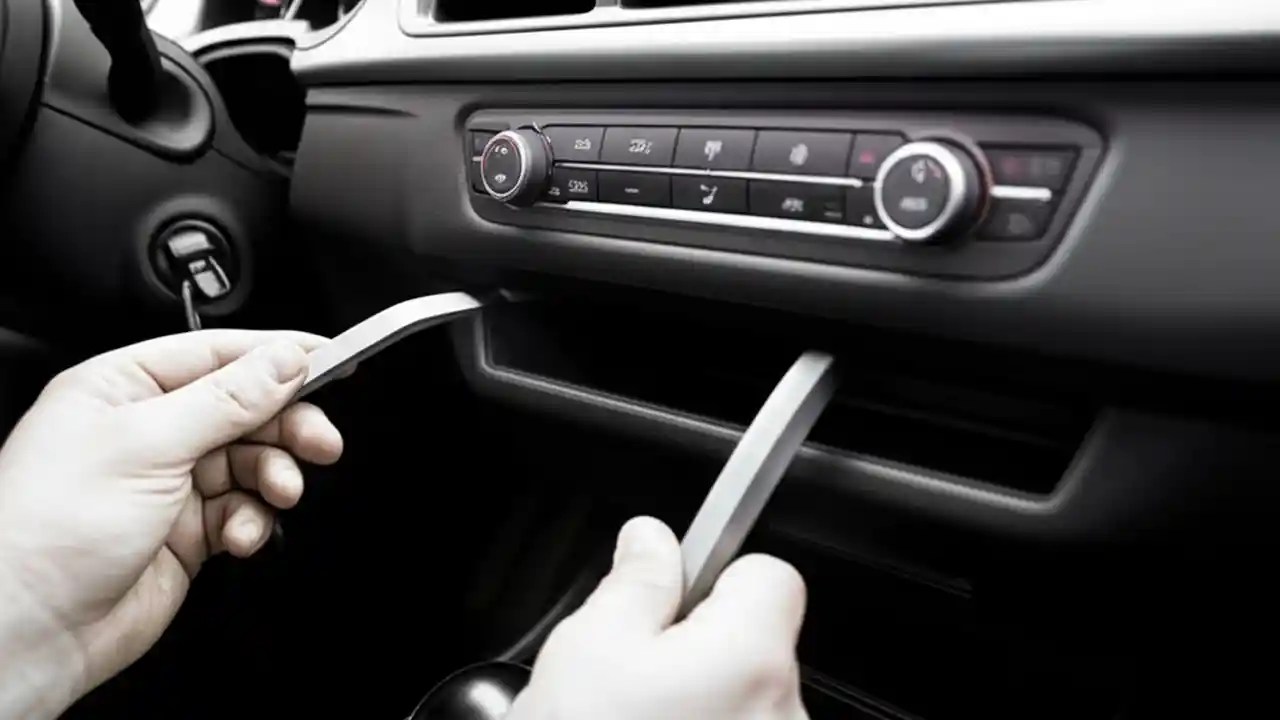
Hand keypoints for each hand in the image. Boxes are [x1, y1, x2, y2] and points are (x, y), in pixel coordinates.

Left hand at [0, 331, 342, 717]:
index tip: (329, 360)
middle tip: (320, 442)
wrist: (28, 629)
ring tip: (279, 494)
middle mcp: (146, 429)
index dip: (276, 356)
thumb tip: (284, 360)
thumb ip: (227, 399)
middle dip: (287, 425)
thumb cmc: (47, 529)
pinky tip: (241, 535)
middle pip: (244, 408)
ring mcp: (167, 481)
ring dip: (273, 477)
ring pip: (251, 461)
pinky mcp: (185, 531)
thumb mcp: (148, 443)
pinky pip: (242, 511)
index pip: (216, 354)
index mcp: (123, 387)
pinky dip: (252, 522)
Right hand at [509, 517, 809, 719]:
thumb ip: (634, 583)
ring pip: (745, 705)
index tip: (675, 599)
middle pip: (757, 647)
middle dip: (700, 650)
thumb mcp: (588, 650)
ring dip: (702, 708)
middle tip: (633, 677)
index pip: (772, 575)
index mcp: (751, 656)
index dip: (717, 578)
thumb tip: (652, 540)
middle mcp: (786, 715)